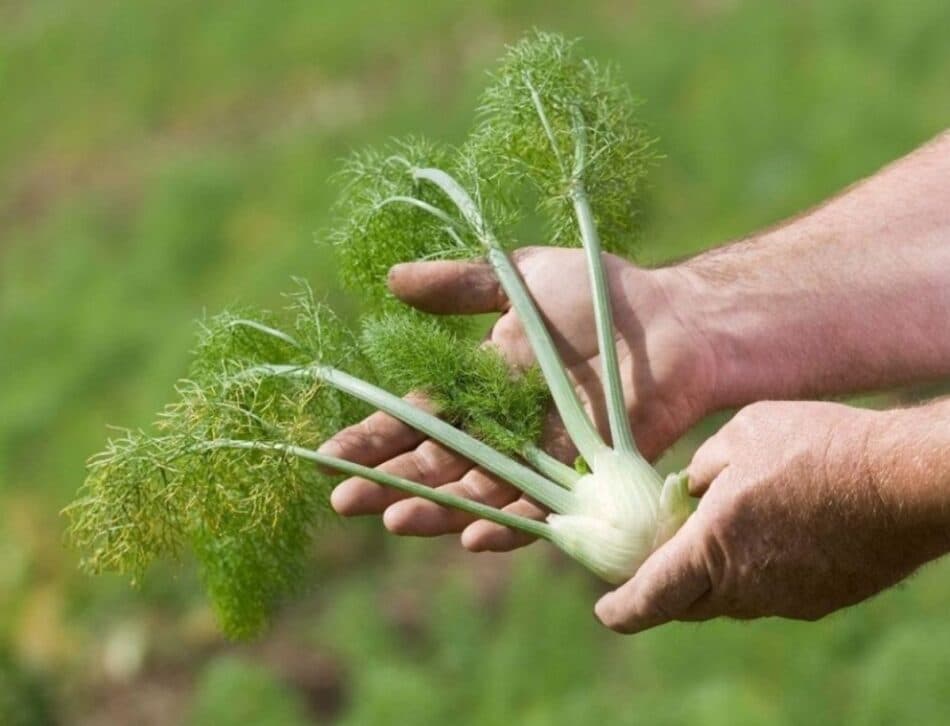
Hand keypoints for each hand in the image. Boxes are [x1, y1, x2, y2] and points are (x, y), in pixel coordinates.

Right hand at [321, 246, 717, 550]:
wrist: (672, 319)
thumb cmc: (597, 294)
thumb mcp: (518, 277)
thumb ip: (459, 286)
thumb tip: (390, 280)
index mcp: (478, 386)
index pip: (414, 418)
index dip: (372, 437)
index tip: (327, 455)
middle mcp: (501, 428)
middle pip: (434, 462)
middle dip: (387, 482)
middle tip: (343, 501)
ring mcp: (539, 455)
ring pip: (477, 491)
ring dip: (437, 509)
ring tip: (395, 520)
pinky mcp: (580, 474)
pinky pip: (541, 507)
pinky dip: (508, 523)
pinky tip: (474, 537)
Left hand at [595, 400, 948, 633]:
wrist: (905, 480)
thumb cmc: (818, 447)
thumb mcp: (742, 434)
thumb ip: (702, 469)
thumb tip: (689, 490)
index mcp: (713, 547)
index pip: (651, 595)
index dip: (622, 608)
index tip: (604, 612)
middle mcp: (746, 585)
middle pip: (688, 604)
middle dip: (664, 590)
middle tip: (656, 565)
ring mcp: (786, 599)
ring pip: (732, 600)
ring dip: (713, 578)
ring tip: (718, 537)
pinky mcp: (820, 600)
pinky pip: (770, 594)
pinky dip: (754, 574)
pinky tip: (769, 537)